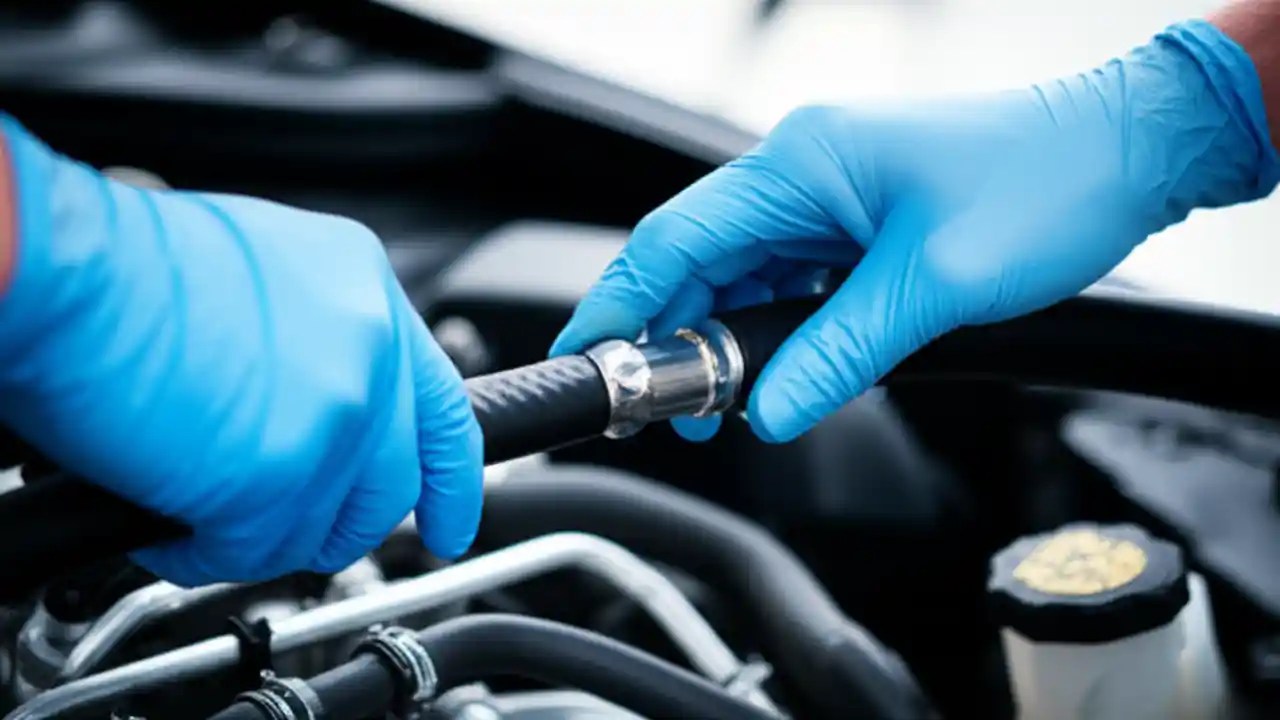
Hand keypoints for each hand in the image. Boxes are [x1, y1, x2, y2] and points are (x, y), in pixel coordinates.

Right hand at [0, 117, 481, 585]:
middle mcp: (371, 348)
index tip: (449, 522)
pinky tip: (169, 526)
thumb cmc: (129, 267)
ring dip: (260, 537)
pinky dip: (204, 553)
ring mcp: (337, 414)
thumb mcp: (260, 270)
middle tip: (294, 530)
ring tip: (202, 512)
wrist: (66, 272)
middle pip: (389, 485)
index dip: (450, 479)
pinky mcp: (283, 473)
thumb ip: (316, 336)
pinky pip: (255, 550)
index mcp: (368, 289)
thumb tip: (313, 397)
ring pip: (322, 528)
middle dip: (338, 524)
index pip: (440, 407)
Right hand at [552, 20, 1278, 442]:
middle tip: (653, 411)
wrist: (1127, 150)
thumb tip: (767, 413)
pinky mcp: (853, 218)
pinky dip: (769, 327)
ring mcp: (826, 192)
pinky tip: (772, 371)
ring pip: (739, 273)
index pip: (676, 237)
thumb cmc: (1046, 184)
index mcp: (803, 161)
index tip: (585, 359)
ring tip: (711, 406)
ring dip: (719, 338)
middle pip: (696, 259)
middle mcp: (802, 169)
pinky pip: (786, 277)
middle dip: (667, 336)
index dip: (619, 303)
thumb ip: (840, 356)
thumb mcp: (936, 288)